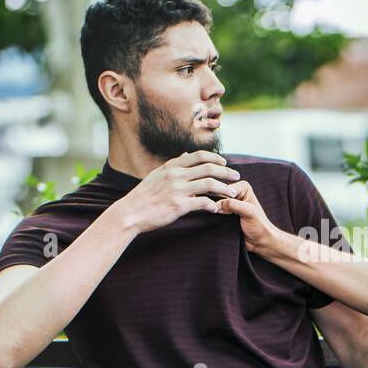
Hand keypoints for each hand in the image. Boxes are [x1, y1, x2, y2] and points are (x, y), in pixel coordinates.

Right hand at [119, 151, 239, 232]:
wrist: (130, 213)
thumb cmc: (144, 195)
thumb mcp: (157, 175)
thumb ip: (173, 165)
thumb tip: (185, 154)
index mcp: (172, 166)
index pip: (199, 155)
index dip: (215, 158)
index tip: (225, 162)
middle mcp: (176, 175)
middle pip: (209, 167)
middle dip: (226, 171)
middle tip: (236, 176)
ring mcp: (178, 190)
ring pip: (210, 184)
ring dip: (224, 188)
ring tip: (233, 193)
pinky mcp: (179, 206)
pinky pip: (203, 202)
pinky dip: (213, 205)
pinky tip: (216, 208)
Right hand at [215, 178, 277, 252]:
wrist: (261, 241)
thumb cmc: (260, 226)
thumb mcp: (249, 212)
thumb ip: (233, 205)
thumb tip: (216, 204)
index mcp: (243, 188)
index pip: (223, 188)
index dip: (217, 198)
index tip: (214, 208)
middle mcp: (235, 193)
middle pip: (217, 194)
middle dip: (213, 203)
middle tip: (212, 212)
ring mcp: (230, 203)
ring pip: (214, 203)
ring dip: (212, 210)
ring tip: (212, 216)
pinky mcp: (225, 213)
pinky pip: (214, 211)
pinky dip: (212, 215)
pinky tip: (211, 219)